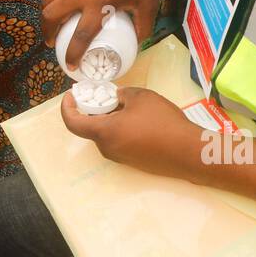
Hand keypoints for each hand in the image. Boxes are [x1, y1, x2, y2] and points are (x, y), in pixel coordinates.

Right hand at [41, 0, 158, 69]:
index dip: (72, 54)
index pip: (80, 37)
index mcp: (99, 4)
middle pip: (51, 18)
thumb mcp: (148, 1)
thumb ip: (143, 26)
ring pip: (46, 1)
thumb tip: (137, 43)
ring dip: (47, 16)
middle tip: (52, 42)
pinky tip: (58, 0)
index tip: (70, 65)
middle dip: (48, 34)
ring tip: (53, 22)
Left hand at [61, 86, 195, 174]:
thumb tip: (117, 99)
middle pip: (91, 128)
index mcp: (103, 132)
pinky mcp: (133, 162)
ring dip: (110, 119)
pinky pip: (119, 142)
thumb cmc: (161, 121)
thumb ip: (122, 95)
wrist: (188, 151)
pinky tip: (140, 120)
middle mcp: (106, 148)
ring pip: (106, 135)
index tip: (72, 95)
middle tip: (107, 95)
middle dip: (94, 110)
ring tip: (128, 105)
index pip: (72, 123)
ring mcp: (120, 158)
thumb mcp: (140, 97)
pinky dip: (121, 129)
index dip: (67, 108)